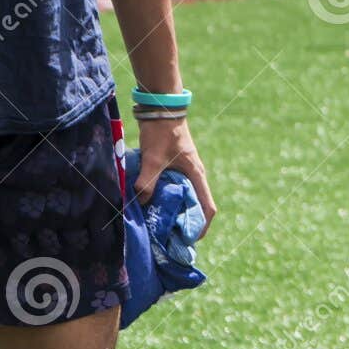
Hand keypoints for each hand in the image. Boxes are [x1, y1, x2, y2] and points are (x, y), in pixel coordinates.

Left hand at [133, 116, 216, 235]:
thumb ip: (147, 181)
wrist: (160, 108)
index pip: (207, 208)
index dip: (201, 226)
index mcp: (196, 176)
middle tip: (170, 235)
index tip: (190, 240)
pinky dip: (167, 199)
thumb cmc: (161, 132)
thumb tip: (141, 203)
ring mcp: (186, 171)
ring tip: (160, 223)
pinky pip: (175, 189)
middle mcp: (194, 176)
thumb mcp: (153, 158)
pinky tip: (153, 204)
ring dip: (175, 211)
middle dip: (185, 223)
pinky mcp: (175, 167)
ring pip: (185, 198)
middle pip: (196, 206)